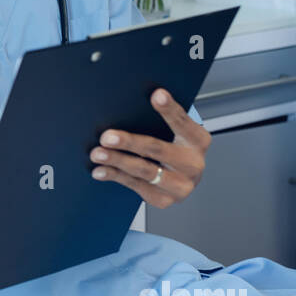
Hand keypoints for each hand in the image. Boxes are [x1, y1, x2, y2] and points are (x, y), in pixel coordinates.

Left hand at [89, 88, 210, 208]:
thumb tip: (130, 104)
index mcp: (198, 141)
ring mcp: (180, 185)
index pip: (182, 122)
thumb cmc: (175, 148)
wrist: (183, 179)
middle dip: (129, 142)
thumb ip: (161, 119)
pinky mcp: (165, 199)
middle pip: (157, 149)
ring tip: (98, 154)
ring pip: (144, 170)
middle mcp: (193, 164)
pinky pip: (136, 186)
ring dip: (117, 161)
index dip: (169, 109)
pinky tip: (101, 170)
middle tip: (107, 137)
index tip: (156, 95)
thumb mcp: (175, 131)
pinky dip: (115, 176)